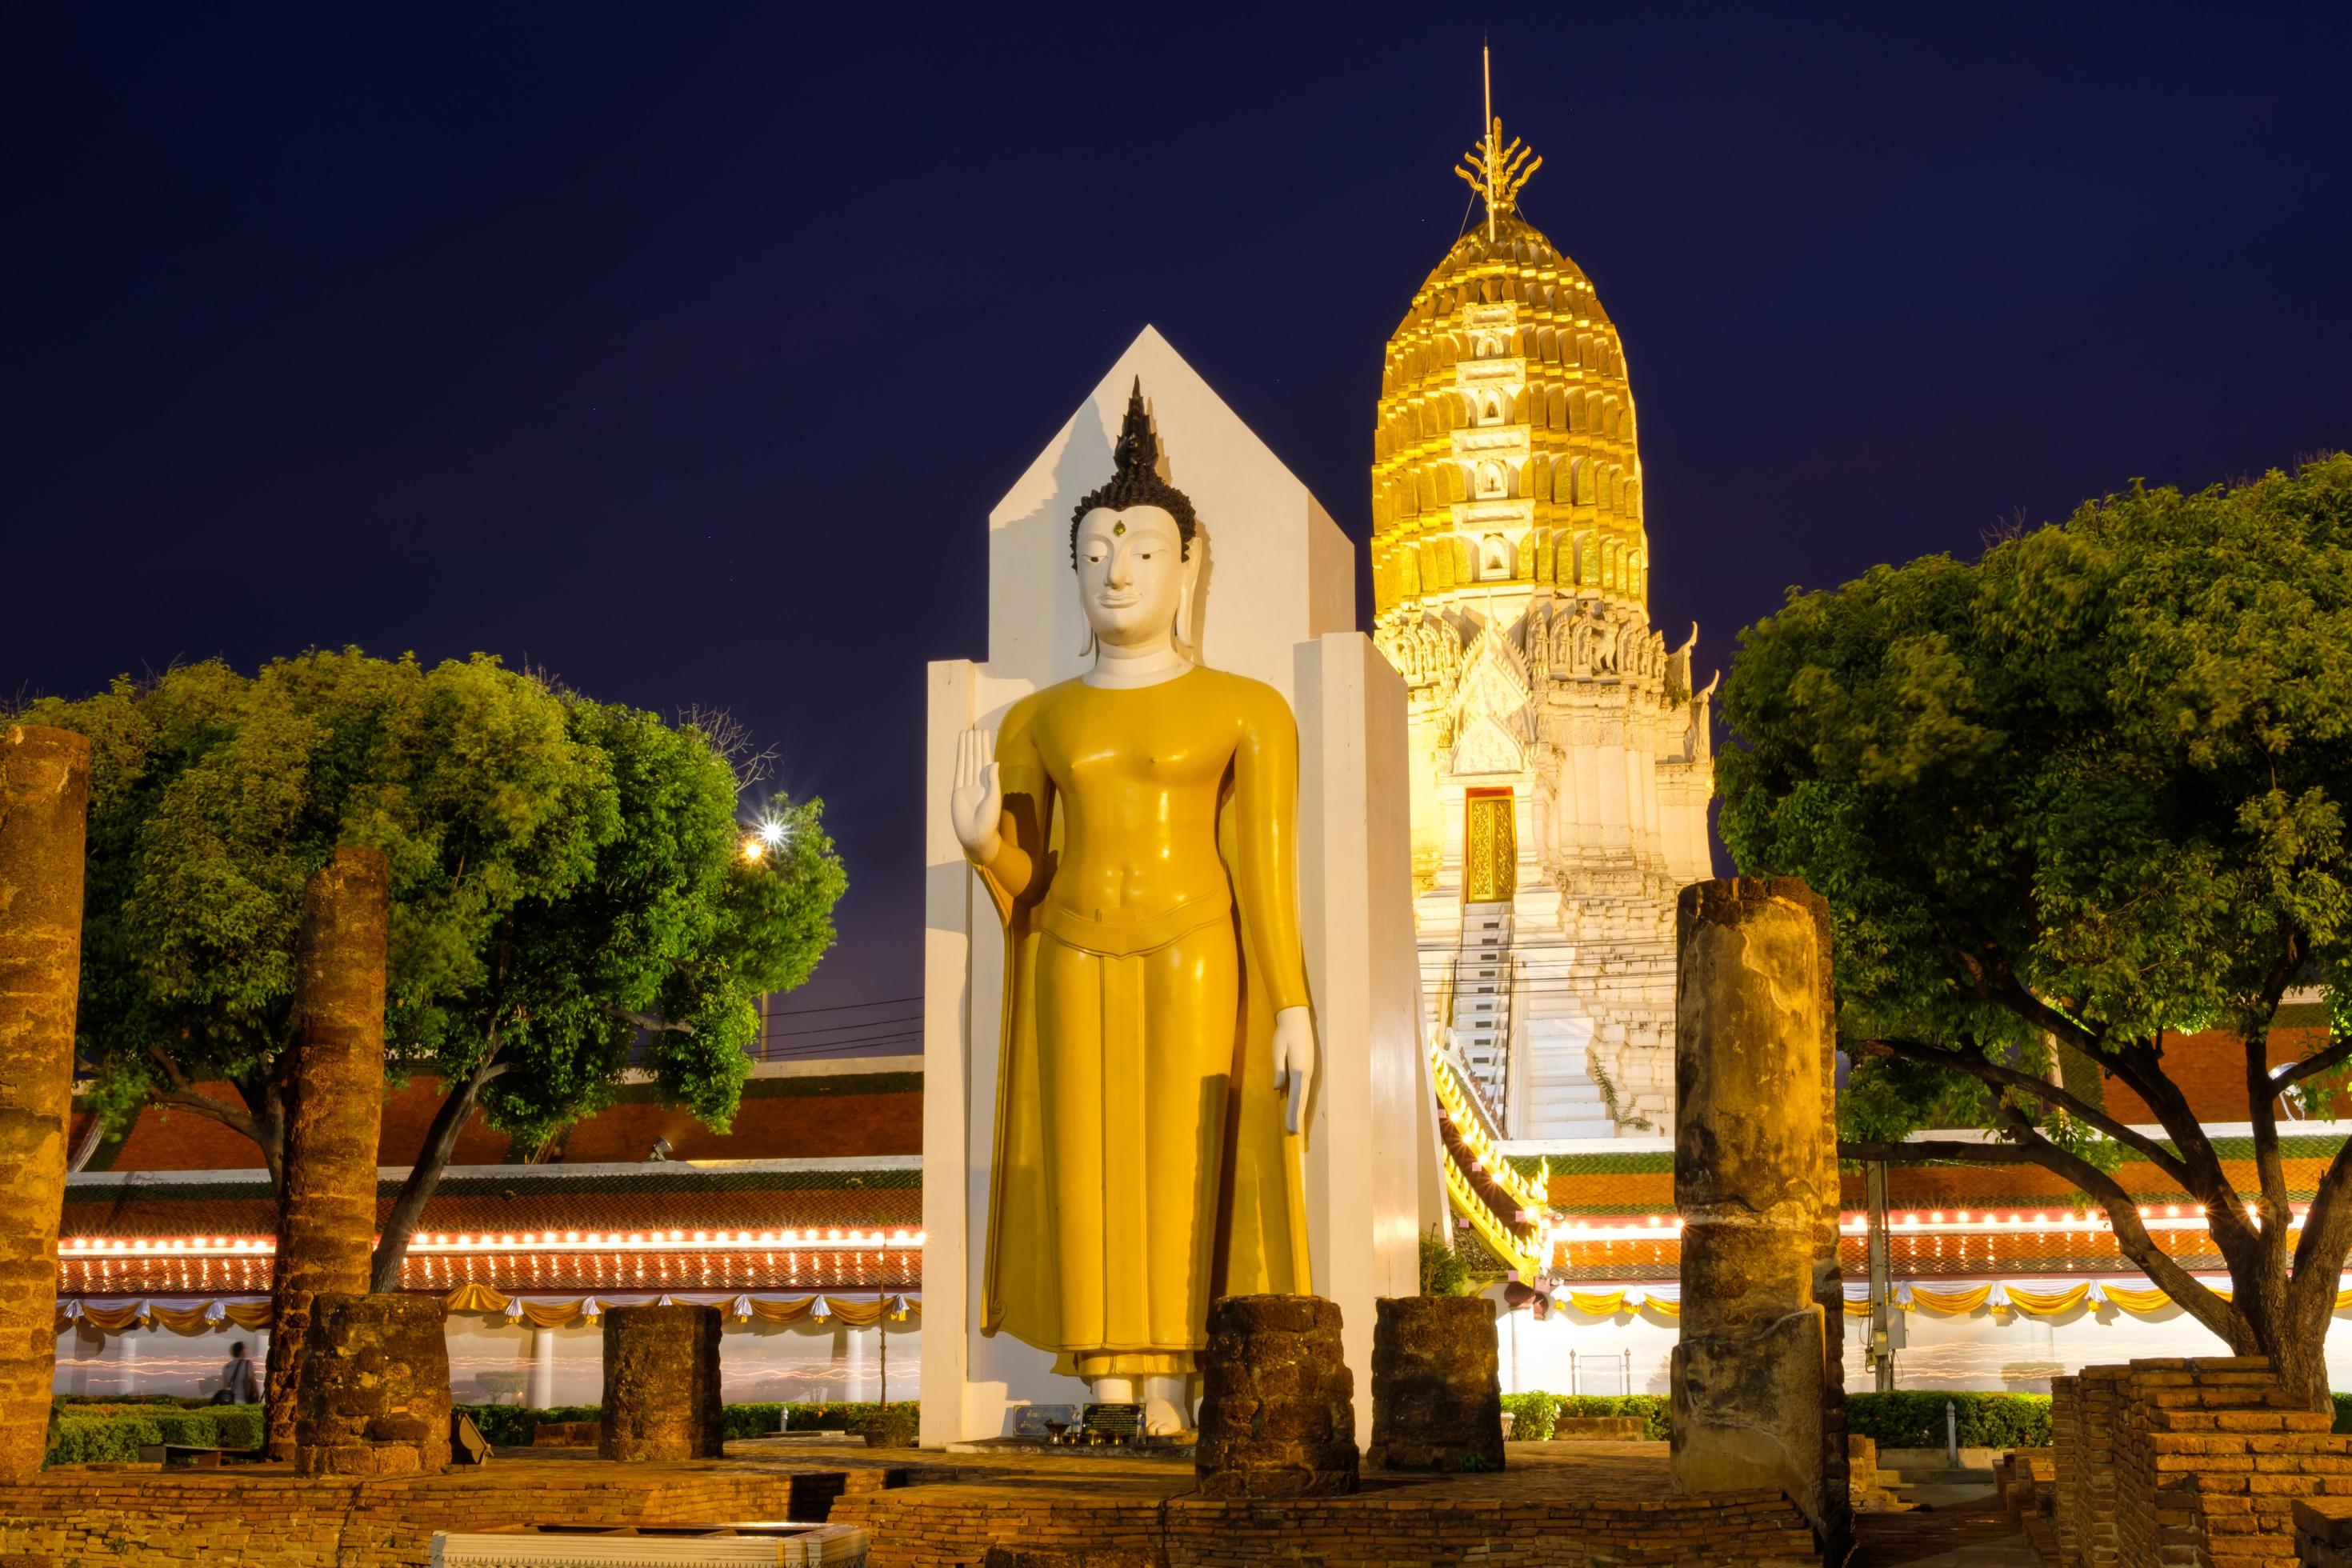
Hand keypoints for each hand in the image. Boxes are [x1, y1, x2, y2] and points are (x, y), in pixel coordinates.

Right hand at [950, 727, 1002, 863]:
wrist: (975, 836)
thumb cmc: (988, 821)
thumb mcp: (993, 799)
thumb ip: (992, 781)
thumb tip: (993, 762)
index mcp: (990, 783)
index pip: (986, 759)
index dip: (984, 746)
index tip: (984, 732)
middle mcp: (979, 781)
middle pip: (976, 757)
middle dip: (975, 743)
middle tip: (975, 728)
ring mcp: (967, 785)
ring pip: (967, 762)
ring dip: (967, 748)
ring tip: (966, 733)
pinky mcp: (958, 790)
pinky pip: (959, 771)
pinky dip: (960, 759)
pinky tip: (961, 750)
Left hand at [1273, 1006, 1315, 1135]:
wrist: (1296, 1019)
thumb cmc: (1285, 1033)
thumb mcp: (1278, 1050)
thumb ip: (1279, 1069)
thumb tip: (1278, 1089)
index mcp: (1300, 1070)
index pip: (1296, 1097)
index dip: (1293, 1113)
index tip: (1291, 1128)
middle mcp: (1307, 1073)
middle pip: (1302, 1099)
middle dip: (1297, 1116)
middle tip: (1294, 1134)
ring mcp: (1309, 1071)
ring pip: (1304, 1095)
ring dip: (1300, 1110)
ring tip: (1296, 1126)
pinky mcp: (1307, 1068)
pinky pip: (1304, 1088)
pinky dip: (1301, 1100)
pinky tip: (1297, 1108)